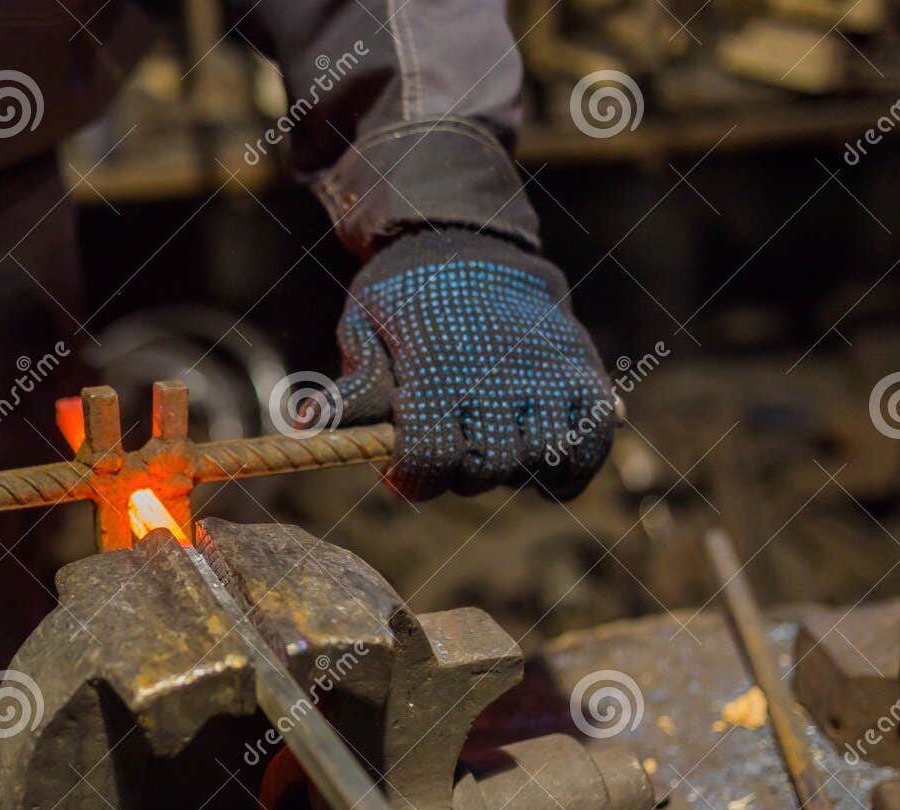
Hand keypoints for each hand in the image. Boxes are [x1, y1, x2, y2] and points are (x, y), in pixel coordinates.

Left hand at [330, 227, 613, 500]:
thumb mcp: (364, 328)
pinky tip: (541, 459)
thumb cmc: (406, 296)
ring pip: (541, 461)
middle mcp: (498, 369)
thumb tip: (309, 424)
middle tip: (450, 450)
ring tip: (493, 446)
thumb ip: (352, 386)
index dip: (413, 479)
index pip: (432, 456)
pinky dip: (570, 467)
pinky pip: (591, 445)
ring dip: (514, 471)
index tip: (403, 473)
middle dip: (459, 475)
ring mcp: (549, 371)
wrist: (472, 241)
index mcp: (437, 362)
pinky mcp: (585, 371)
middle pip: (486, 468)